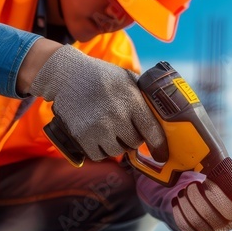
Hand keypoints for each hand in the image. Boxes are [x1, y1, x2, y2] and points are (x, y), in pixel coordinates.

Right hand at [30, 45, 165, 160]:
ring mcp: (97, 127)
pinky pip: (98, 154)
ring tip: (112, 131)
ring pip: (117, 151)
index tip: (162, 155)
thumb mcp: (127, 78)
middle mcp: (116, 115)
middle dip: (133, 139)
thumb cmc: (102, 76)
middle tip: (127, 130)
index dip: (159, 146)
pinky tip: (99, 136)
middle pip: (134, 143)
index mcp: (131, 99)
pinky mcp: (81, 136)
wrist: (67, 75)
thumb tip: (164, 114)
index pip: (151, 130)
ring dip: (117, 145)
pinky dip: (101, 149)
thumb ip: (144, 95)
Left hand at [171, 179, 231, 230]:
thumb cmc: (215, 188)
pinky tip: (177, 201)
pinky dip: (178, 211)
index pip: (228, 209)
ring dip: (185, 202)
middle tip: (190, 185)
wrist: (207, 205)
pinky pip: (185, 226)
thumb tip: (213, 162)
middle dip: (195, 195)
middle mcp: (226, 228)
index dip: (215, 194)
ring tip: (182, 191)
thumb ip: (221, 177)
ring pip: (194, 220)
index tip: (206, 181)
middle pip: (207, 213)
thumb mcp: (221, 181)